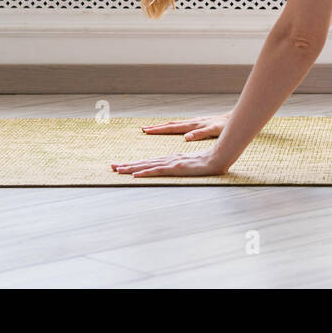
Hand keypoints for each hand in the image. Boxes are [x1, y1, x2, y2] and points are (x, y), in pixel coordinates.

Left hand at [111, 151, 226, 177]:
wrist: (219, 157)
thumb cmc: (208, 162)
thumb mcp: (192, 167)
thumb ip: (183, 168)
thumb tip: (176, 170)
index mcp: (171, 160)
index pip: (148, 163)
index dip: (134, 165)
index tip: (121, 166)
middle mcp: (168, 160)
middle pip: (144, 163)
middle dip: (127, 165)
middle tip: (111, 166)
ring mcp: (171, 163)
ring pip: (147, 166)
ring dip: (131, 168)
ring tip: (117, 169)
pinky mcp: (176, 167)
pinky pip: (157, 171)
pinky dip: (145, 172)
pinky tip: (135, 175)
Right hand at [140, 112, 229, 140]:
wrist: (232, 119)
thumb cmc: (225, 126)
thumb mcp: (214, 131)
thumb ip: (200, 134)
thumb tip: (186, 137)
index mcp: (192, 125)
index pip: (171, 128)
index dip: (158, 130)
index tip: (146, 130)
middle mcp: (191, 123)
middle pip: (169, 125)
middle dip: (156, 127)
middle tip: (142, 129)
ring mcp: (193, 123)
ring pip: (174, 125)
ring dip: (162, 127)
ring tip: (151, 129)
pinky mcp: (197, 124)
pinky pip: (180, 126)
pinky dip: (171, 127)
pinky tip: (170, 130)